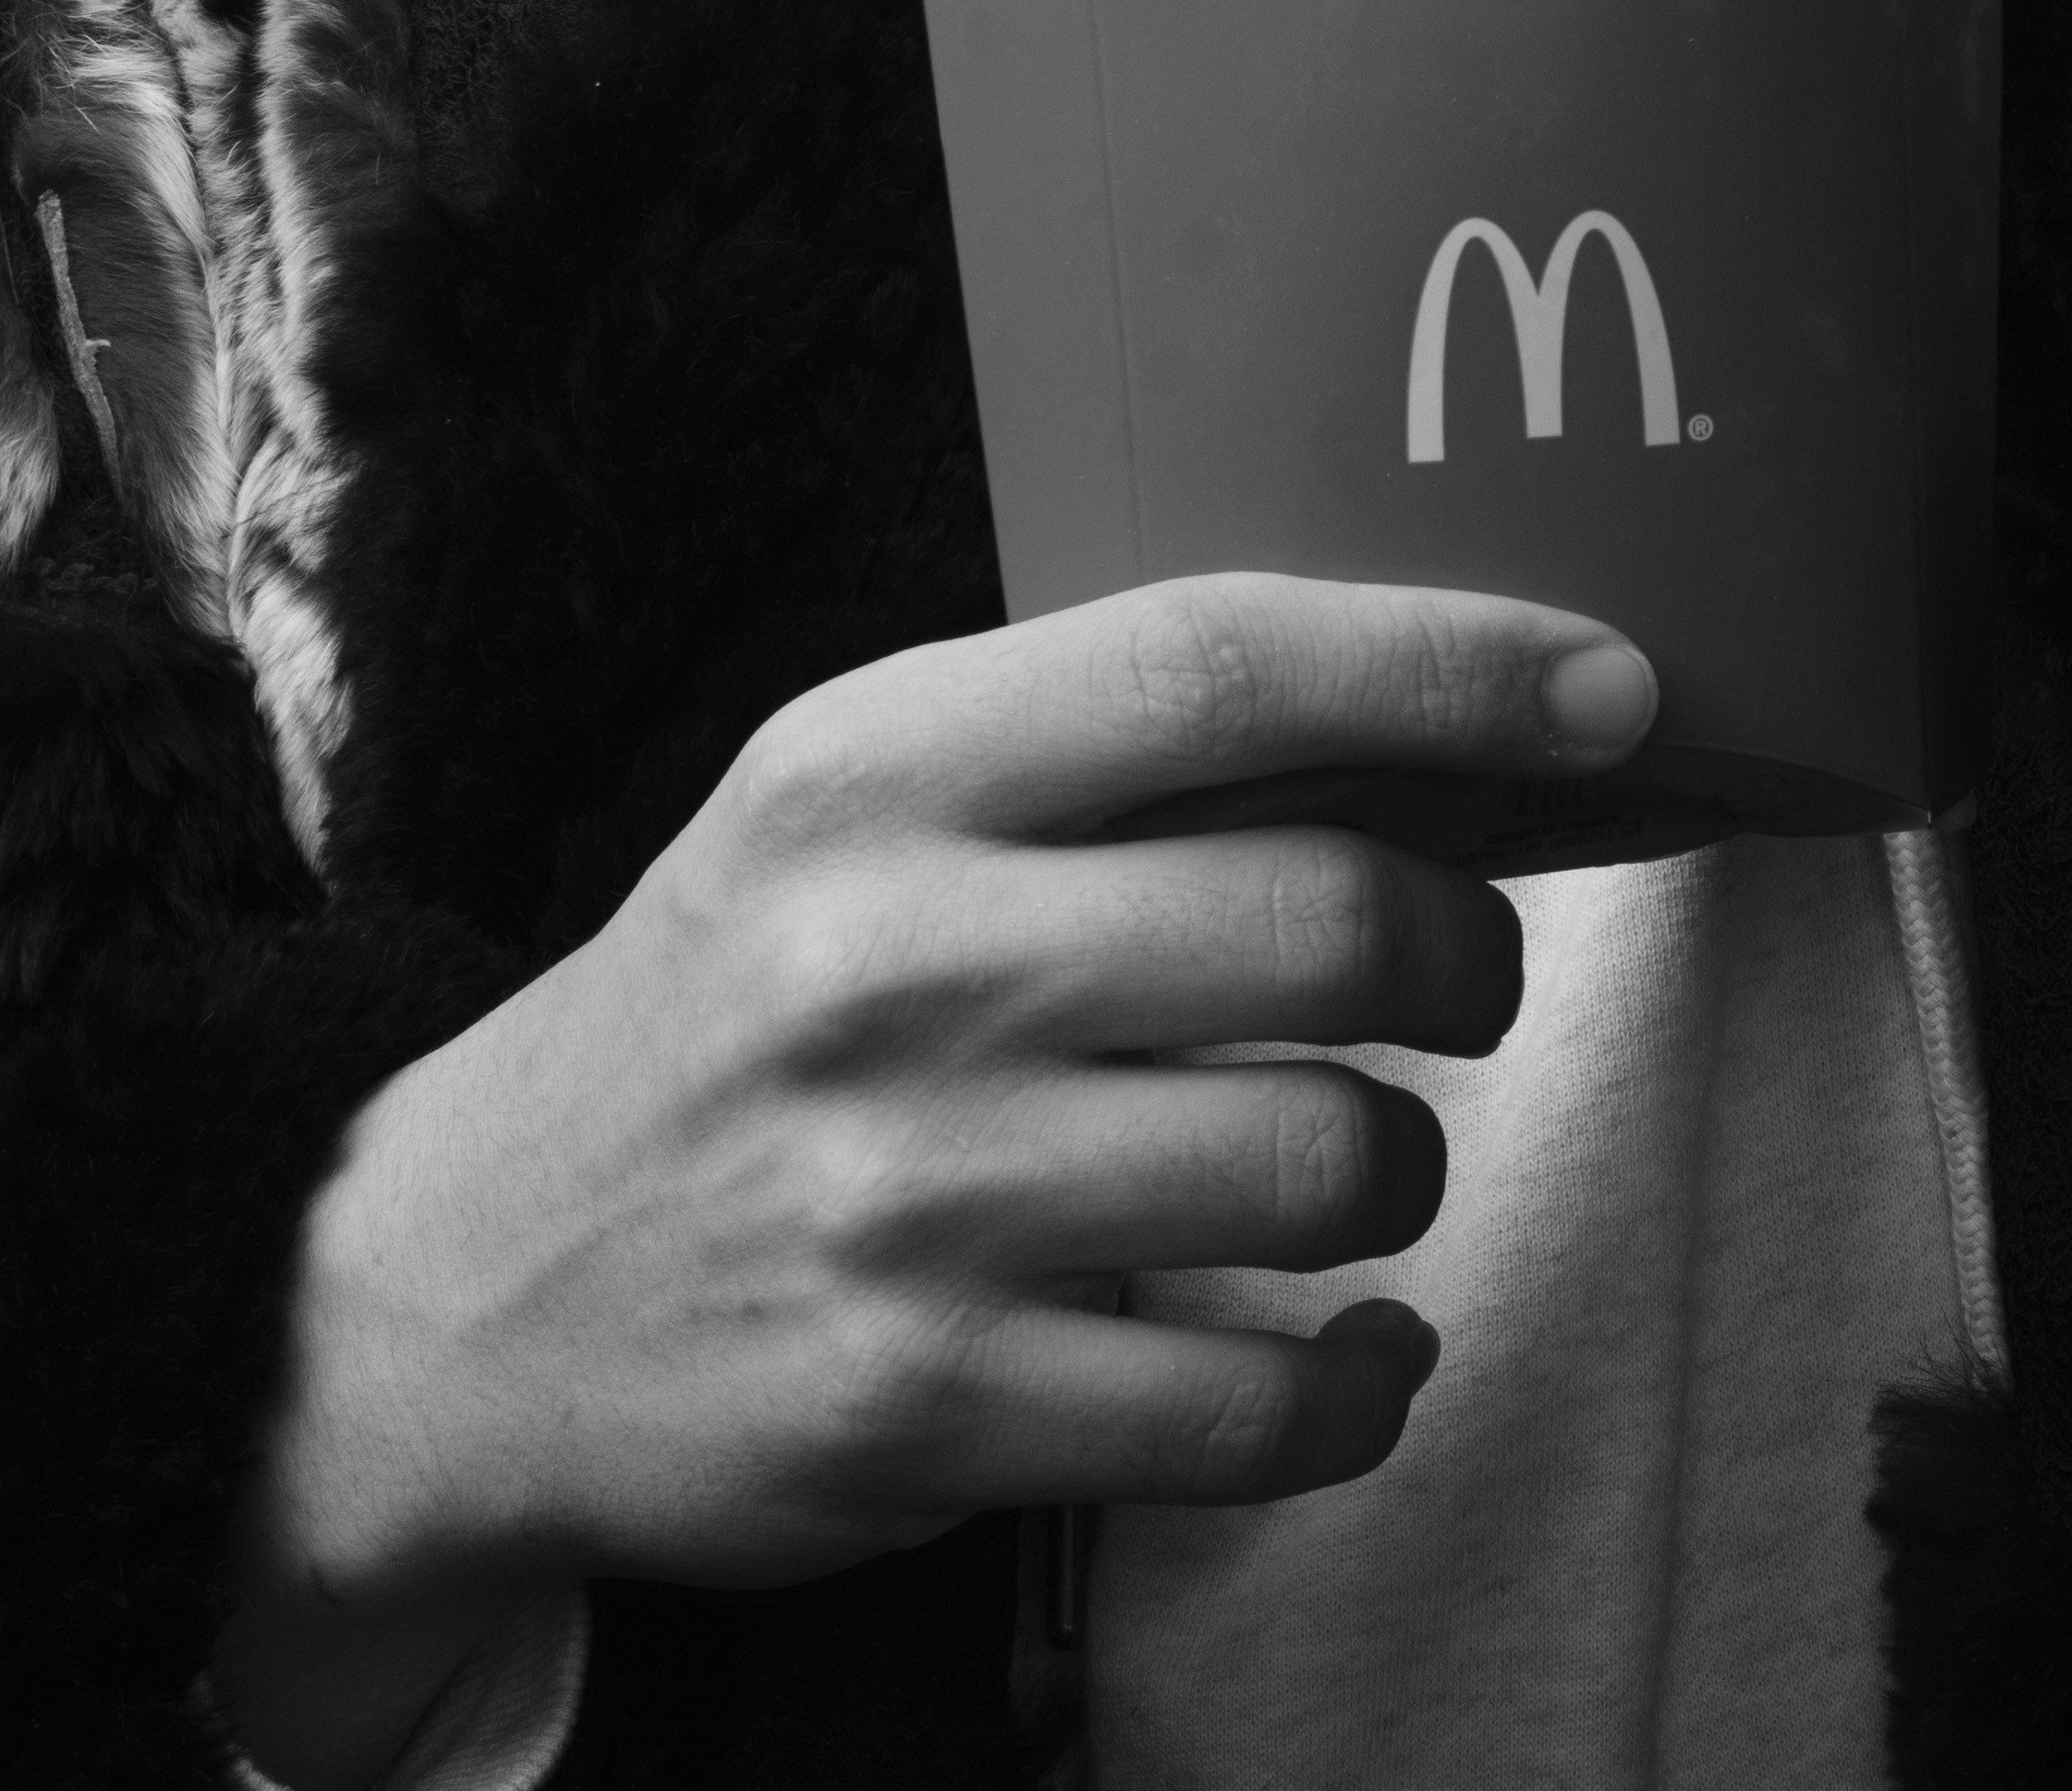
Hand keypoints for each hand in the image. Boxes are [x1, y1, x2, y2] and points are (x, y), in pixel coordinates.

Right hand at [211, 575, 1652, 1788]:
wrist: (457, 1290)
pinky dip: (1359, 1385)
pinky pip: (1263, 1406)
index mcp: (881, 764)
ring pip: (1332, 1166)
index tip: (1614, 688)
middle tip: (1466, 976)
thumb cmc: (736, 1003)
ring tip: (1351, 1166)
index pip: (1223, 662)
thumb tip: (1438, 716)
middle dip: (1473, 952)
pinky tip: (1341, 1353)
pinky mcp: (927, 1410)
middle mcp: (893, 959)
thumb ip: (1099, 751)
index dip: (1455, 666)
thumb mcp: (855, 803)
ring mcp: (910, 1198)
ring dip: (1401, 1173)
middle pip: (1332, 919)